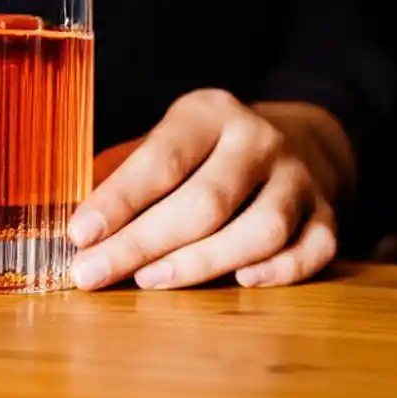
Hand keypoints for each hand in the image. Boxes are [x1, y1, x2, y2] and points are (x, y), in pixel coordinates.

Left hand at [68, 89, 349, 290]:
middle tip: (92, 274)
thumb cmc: (200, 154)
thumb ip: (118, 177)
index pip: (162, 158)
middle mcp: (258, 141)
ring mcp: (298, 179)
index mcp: (208, 114)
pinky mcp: (326, 214)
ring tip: (151, 281)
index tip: (78, 235)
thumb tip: (70, 230)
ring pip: (261, 229)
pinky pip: (313, 249)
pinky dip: (281, 271)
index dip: (119, 199)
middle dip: (143, 243)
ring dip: (203, 263)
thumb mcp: (161, 144)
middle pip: (206, 201)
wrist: (290, 139)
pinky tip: (242, 283)